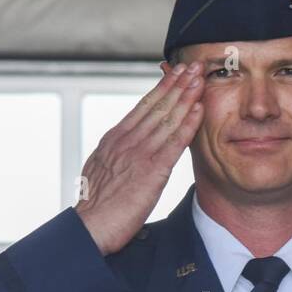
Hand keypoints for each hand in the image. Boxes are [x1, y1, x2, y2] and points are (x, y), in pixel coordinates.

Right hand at [75, 61, 204, 254]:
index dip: (161, 87)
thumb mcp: (101, 172)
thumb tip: (123, 150)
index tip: (175, 72)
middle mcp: (125, 140)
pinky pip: (174, 142)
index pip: (142, 107)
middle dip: (177, 83)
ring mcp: (138, 153)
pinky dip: (188, 123)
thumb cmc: (96, 207)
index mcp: (114, 139)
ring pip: (167, 117)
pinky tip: (199, 109)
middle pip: (157, 105)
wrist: (89, 227)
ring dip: (186, 95)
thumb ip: (116, 156)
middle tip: (194, 64)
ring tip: (201, 77)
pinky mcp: (151, 170)